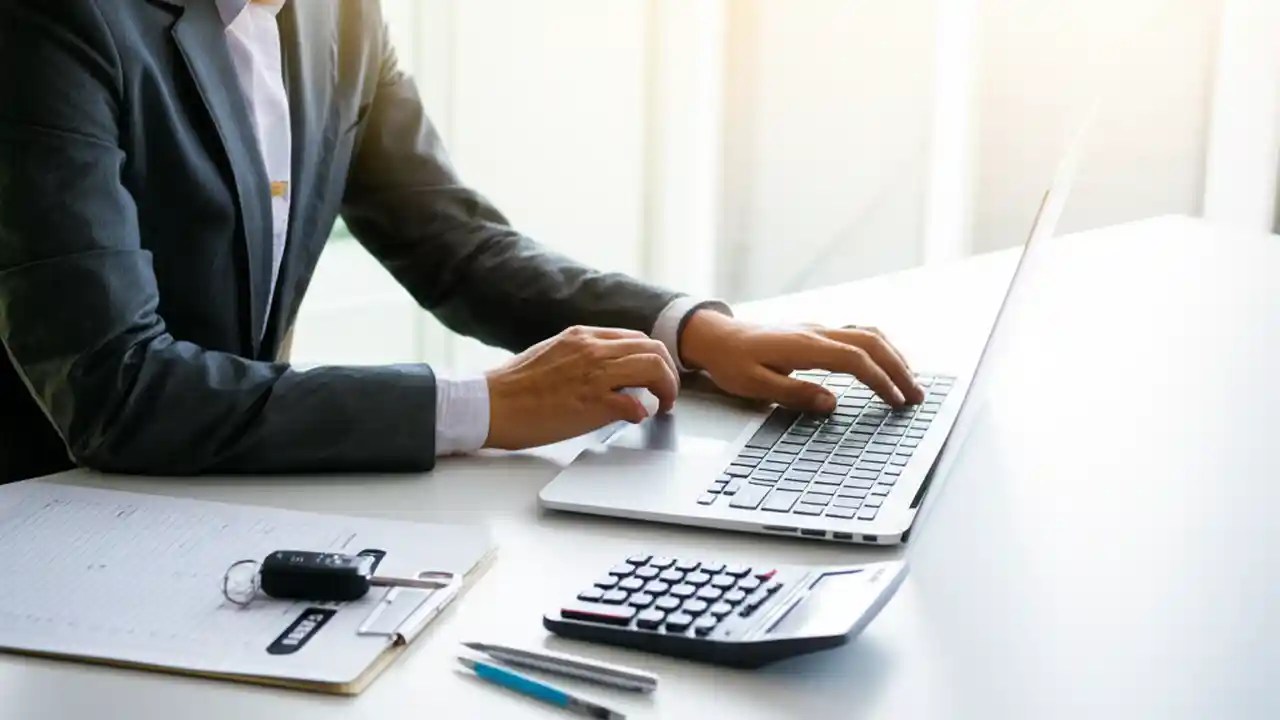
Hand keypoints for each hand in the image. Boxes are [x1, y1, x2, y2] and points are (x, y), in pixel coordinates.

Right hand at [484, 326, 679, 449]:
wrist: (491, 404)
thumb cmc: (514, 386)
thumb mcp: (553, 354)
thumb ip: (582, 358)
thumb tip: (606, 374)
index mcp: (582, 336)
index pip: (635, 338)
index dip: (653, 357)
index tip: (654, 375)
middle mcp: (593, 349)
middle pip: (653, 349)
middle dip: (668, 372)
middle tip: (667, 392)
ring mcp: (594, 374)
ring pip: (653, 367)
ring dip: (667, 388)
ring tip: (663, 405)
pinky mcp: (592, 402)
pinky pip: (635, 402)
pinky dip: (642, 411)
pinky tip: (636, 418)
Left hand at [679, 310, 925, 413]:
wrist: (716, 337)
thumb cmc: (731, 362)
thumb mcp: (754, 384)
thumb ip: (794, 394)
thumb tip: (832, 404)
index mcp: (804, 346)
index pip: (855, 360)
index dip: (880, 381)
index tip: (897, 402)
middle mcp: (817, 333)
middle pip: (871, 342)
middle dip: (899, 368)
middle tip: (917, 396)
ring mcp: (818, 330)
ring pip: (868, 334)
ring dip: (893, 356)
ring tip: (910, 382)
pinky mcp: (816, 334)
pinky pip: (857, 335)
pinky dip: (879, 349)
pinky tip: (886, 364)